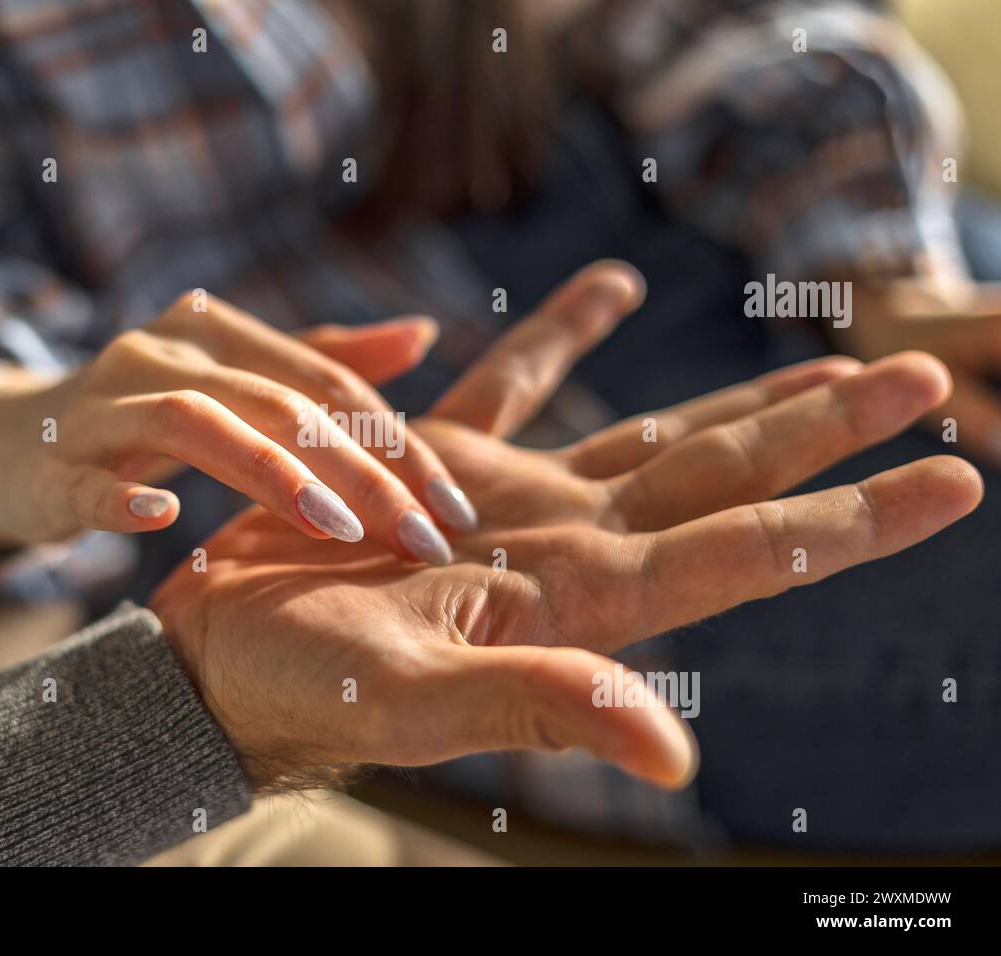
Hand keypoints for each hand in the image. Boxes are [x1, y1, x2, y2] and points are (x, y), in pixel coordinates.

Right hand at [0, 292, 477, 562]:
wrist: (15, 439)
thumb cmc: (146, 414)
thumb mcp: (237, 379)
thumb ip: (325, 360)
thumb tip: (425, 333)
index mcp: (217, 331)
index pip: (328, 380)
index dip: (397, 442)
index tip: (453, 508)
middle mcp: (163, 351)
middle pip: (276, 401)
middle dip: (359, 469)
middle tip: (420, 536)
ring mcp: (102, 403)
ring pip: (195, 423)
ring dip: (270, 474)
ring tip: (336, 529)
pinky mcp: (52, 462)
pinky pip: (86, 478)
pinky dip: (122, 497)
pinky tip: (164, 519)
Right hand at [151, 262, 982, 790]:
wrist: (216, 662)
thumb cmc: (299, 691)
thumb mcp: (416, 702)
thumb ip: (542, 707)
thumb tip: (676, 758)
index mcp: (577, 599)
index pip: (742, 551)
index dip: (847, 520)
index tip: (948, 478)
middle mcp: (568, 548)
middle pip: (725, 475)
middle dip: (825, 429)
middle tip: (926, 375)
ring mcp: (512, 504)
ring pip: (651, 432)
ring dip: (739, 393)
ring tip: (823, 349)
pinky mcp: (444, 466)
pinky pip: (521, 383)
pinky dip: (564, 332)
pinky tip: (611, 286)